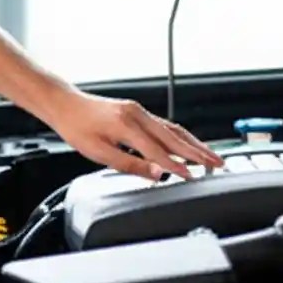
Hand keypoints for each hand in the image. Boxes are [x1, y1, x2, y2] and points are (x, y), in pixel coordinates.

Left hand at [41, 89, 223, 180]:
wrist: (64, 105)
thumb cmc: (76, 128)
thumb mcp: (98, 152)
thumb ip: (130, 164)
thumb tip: (156, 173)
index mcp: (127, 125)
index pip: (159, 151)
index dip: (177, 166)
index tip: (192, 177)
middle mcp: (137, 114)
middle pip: (174, 136)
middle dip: (198, 152)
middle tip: (218, 164)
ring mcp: (138, 111)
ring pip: (173, 128)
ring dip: (193, 142)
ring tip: (210, 155)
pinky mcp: (137, 111)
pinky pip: (164, 124)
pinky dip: (179, 135)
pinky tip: (186, 143)